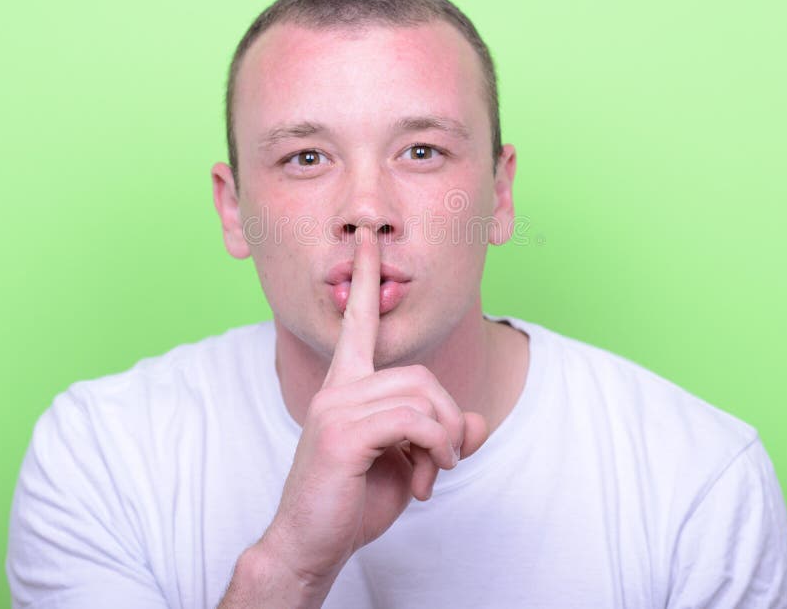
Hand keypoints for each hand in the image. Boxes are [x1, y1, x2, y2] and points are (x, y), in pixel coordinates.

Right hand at [233, 228, 487, 602]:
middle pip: (421, 374)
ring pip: (422, 395)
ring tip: (435, 472)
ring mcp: (336, 406)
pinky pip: (413, 420)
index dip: (366, 280)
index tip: (368, 241)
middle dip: (448, 419)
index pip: (358, 322)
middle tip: (445, 460)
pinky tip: (426, 480)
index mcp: (346, 386)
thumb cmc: (352, 501)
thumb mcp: (409, 465)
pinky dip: (436, 448)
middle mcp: (338, 387)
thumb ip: (441, 437)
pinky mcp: (342, 432)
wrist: (309, 546)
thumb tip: (477, 421)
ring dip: (445, 439)